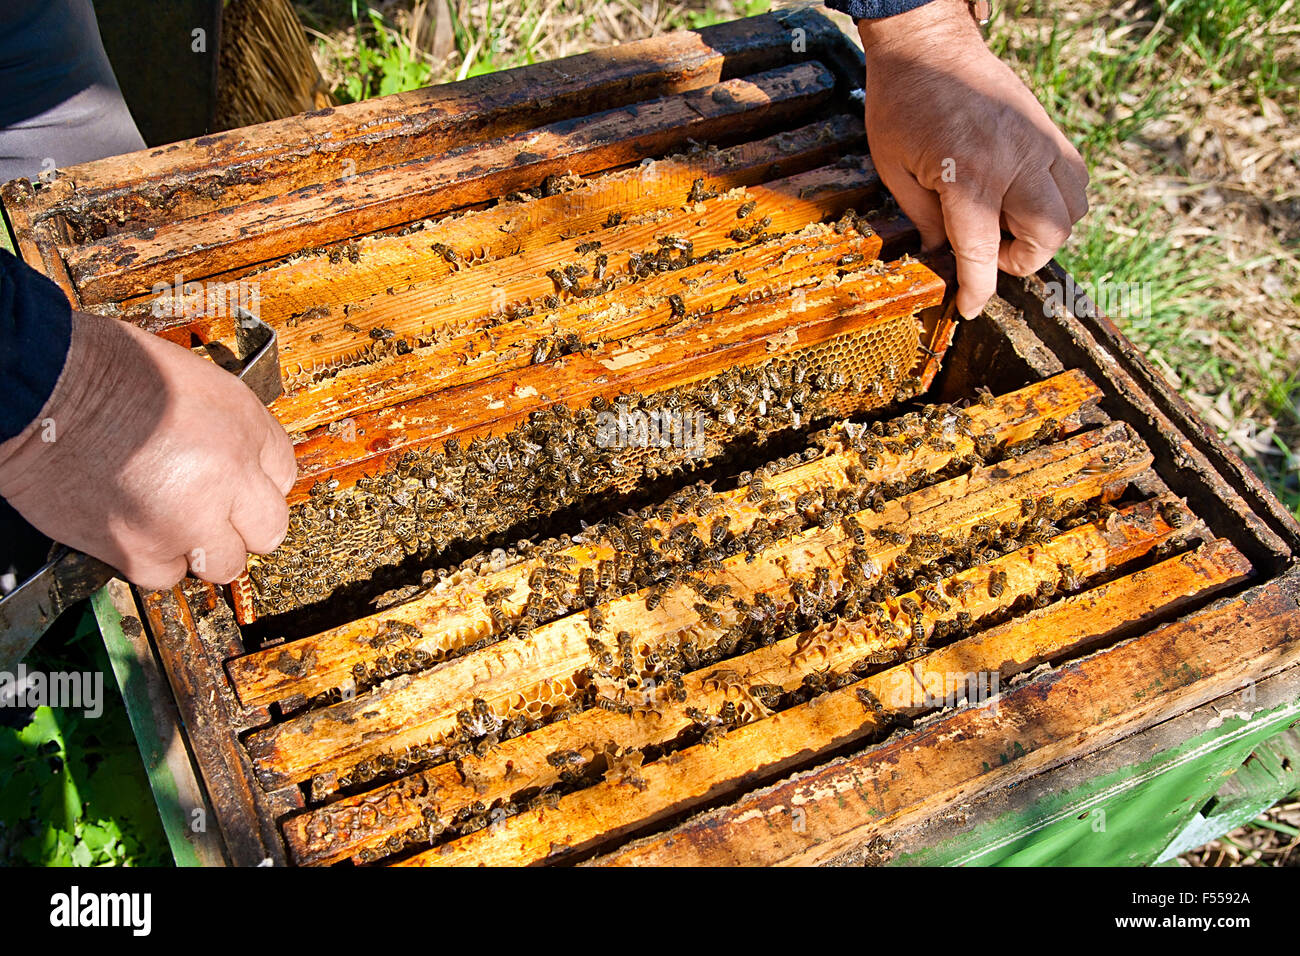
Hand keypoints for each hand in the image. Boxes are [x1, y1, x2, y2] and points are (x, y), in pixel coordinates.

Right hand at [0, 311, 296, 589]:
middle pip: (268, 531)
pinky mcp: (139, 550)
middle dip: (242, 524)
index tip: (239, 486)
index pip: (285, 476)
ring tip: (168, 519)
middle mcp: (226, 478)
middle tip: (212, 512)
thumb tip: (244, 462)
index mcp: (243, 427)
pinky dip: (153, 560)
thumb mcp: (196, 381)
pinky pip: (166, 576)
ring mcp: (187, 519)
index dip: (257, 483)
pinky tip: (135, 527)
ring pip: (221, 564)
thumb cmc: (104, 371)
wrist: (40, 389)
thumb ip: (231, 428)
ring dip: (200, 548)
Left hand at [858, 0, 1087, 316]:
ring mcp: (1039, 143)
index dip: (978, 290)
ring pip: (1072, 209)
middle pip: (1048, 235)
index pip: (982, 252)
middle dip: (1021, 260)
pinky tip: (1026, 202)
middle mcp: (1015, 161)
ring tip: (1006, 226)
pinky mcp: (1048, 130)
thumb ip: (922, 217)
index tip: (971, 309)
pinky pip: (1075, 179)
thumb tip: (941, 254)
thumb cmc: (902, 104)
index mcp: (969, 175)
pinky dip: (1061, 201)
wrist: (928, 44)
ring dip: (1045, 233)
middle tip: (988, 253)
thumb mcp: (894, 169)